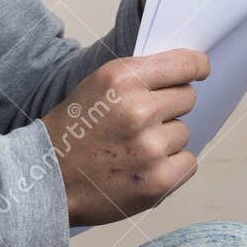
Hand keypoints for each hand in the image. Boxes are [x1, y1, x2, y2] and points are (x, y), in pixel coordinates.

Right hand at [41, 48, 211, 227]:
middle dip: (170, 108)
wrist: (45, 181)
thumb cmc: (71, 133)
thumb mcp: (95, 87)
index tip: (200, 71)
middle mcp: (138, 109)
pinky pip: (188, 162)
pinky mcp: (158, 181)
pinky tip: (141, 168)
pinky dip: (171, 167)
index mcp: (121, 79)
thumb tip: (186, 74)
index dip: (196, 67)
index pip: (184, 64)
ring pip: (184, 132)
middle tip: (140, 123)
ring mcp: (150, 147)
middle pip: (187, 98)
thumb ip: (137, 78)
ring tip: (131, 150)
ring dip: (165, 140)